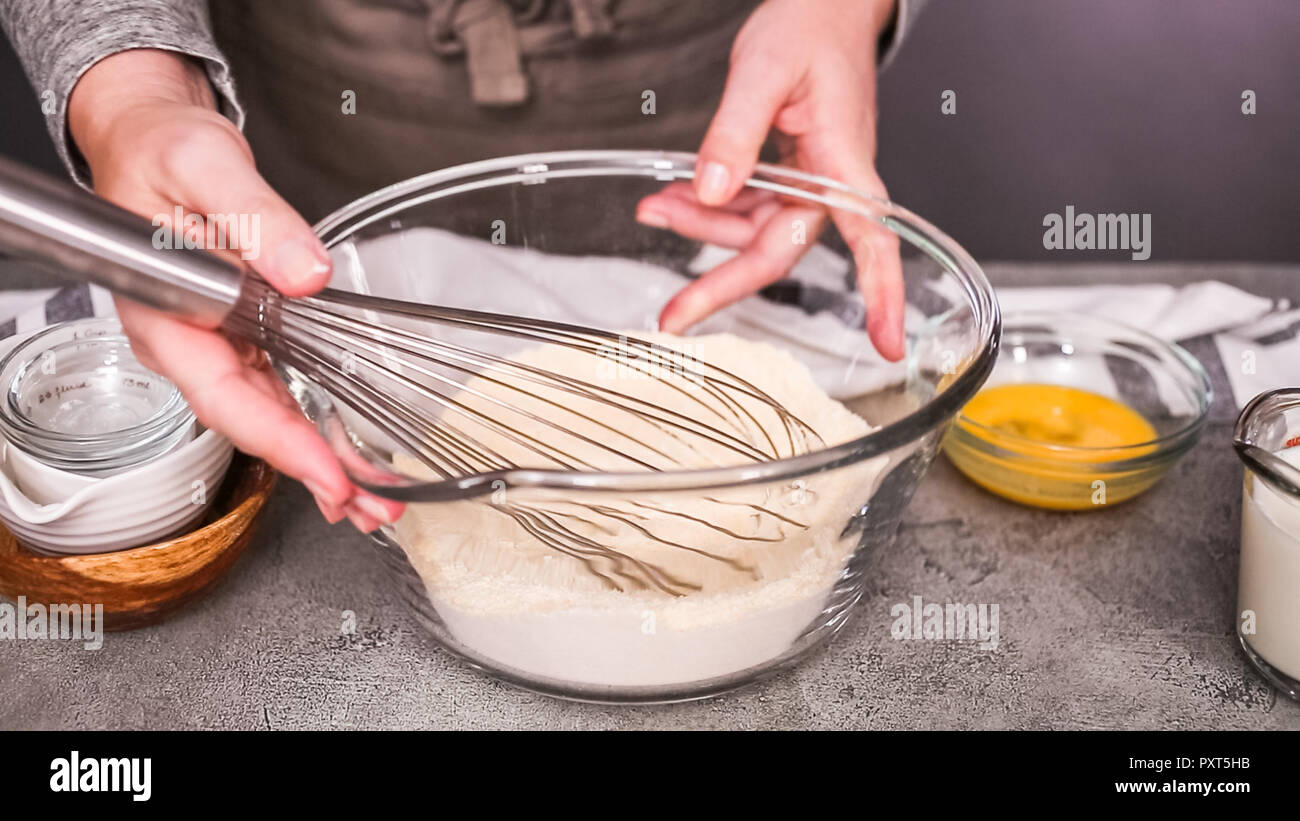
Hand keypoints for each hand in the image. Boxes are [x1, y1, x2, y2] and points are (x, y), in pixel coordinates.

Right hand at [69, 49, 402, 531]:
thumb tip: (303, 273)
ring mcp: (210, 342)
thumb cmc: (159, 151)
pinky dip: (311, 423)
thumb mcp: (205, 165)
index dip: (279, 443)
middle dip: (310, 469)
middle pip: (249, 422)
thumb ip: (255, 218)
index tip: (329, 476)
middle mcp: (185, 341)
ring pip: (266, 413)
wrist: (149, 139)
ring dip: (318, 457)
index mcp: (164, 314)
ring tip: (373, 496)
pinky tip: (343, 450)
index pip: (223, 397)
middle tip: (371, 506)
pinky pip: (275, 388)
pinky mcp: (236, 333)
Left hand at [637, 0, 904, 360]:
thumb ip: (734, 135)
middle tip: (673, 315)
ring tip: (654, 206)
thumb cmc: (810, 27)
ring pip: (753, 233)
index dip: (882, 294)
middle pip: (780, 252)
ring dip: (702, 231)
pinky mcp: (787, 177)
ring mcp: (808, 184)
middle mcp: (831, 184)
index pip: (872, 240)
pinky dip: (707, 207)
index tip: (888, 344)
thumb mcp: (762, 72)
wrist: (823, 6)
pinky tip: (674, 195)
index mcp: (845, 163)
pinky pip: (746, 209)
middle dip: (723, 282)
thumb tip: (710, 191)